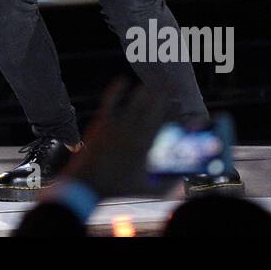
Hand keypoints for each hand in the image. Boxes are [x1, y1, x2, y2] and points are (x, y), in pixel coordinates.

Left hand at [59, 77, 174, 198]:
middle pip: (153, 107)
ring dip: (146, 90)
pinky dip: (117, 90)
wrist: (87, 184)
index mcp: (146, 146)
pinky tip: (122, 79)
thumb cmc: (118, 188)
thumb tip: (184, 181)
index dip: (175, 111)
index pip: (166, 123)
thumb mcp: (148, 190)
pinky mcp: (102, 123)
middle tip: (174, 83)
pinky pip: (110, 101)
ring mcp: (116, 126)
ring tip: (155, 80)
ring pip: (135, 101)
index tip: (182, 103)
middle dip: (165, 93)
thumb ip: (168, 185)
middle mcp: (133, 132)